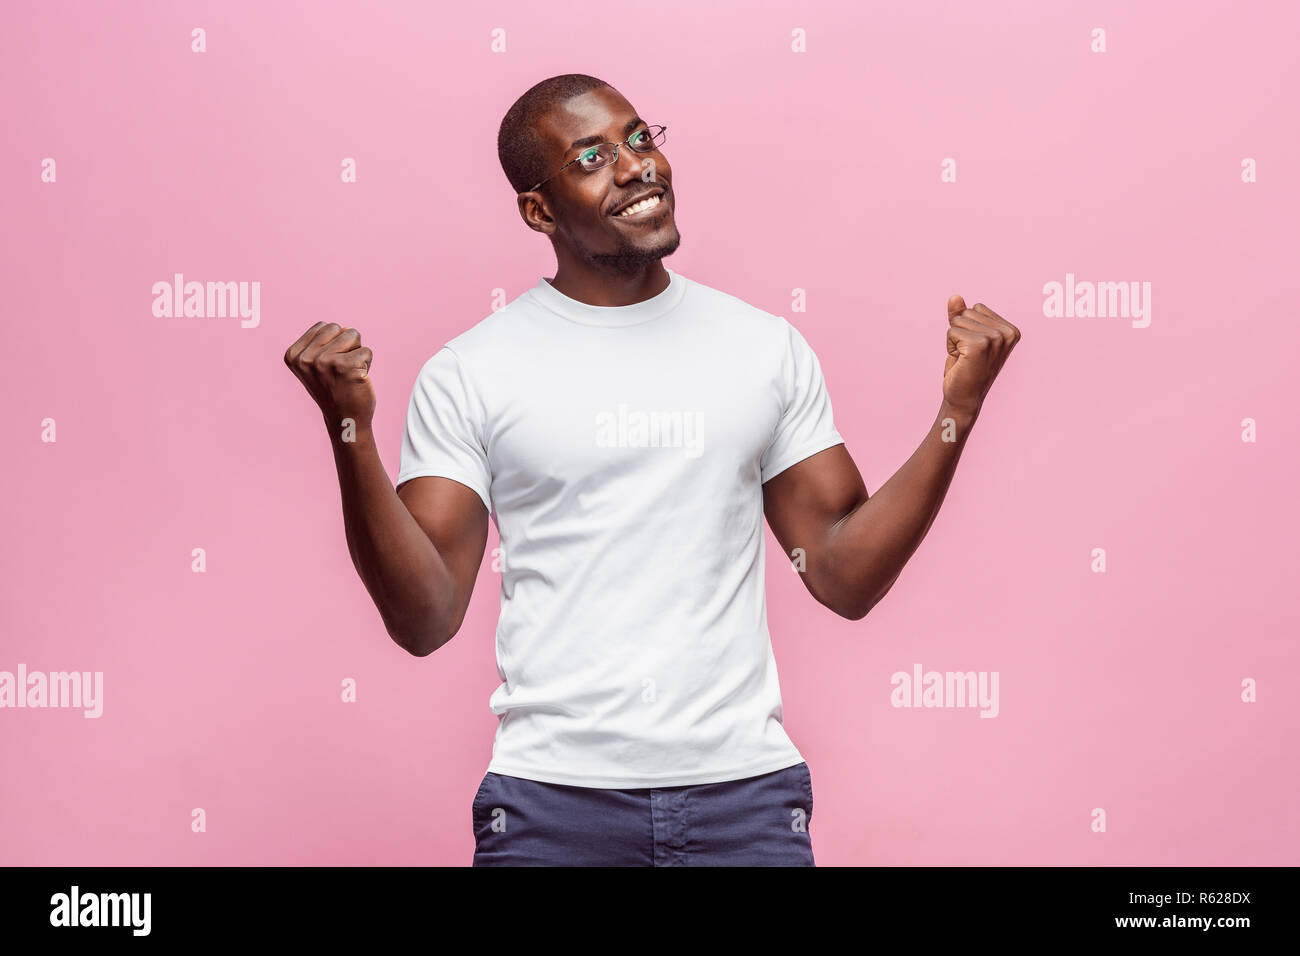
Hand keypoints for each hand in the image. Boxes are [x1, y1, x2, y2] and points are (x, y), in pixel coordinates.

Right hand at [284, 322, 375, 429]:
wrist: (345, 419)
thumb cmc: (333, 389)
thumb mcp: (314, 364)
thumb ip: (323, 341)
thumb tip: (345, 328)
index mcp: (293, 355)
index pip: (322, 326)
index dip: (333, 343)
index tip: (329, 366)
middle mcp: (306, 358)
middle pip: (337, 327)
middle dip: (346, 345)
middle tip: (341, 369)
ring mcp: (325, 362)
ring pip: (353, 334)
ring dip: (357, 352)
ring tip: (349, 373)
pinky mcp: (346, 366)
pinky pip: (366, 351)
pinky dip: (367, 363)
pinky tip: (358, 379)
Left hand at [943, 296, 1019, 415]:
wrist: (964, 398)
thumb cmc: (966, 368)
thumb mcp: (966, 336)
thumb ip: (961, 315)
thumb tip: (955, 297)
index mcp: (1011, 330)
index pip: (977, 307)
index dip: (968, 327)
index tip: (974, 348)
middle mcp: (1007, 333)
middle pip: (967, 312)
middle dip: (960, 332)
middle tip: (968, 355)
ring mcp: (995, 338)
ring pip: (958, 321)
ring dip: (955, 340)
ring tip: (965, 358)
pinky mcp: (979, 344)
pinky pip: (952, 331)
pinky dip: (950, 346)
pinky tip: (960, 361)